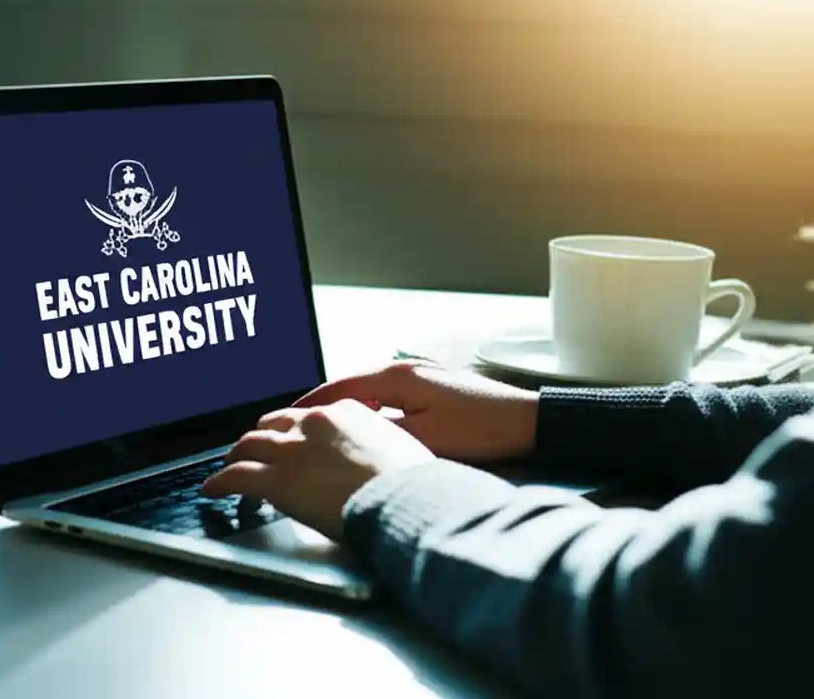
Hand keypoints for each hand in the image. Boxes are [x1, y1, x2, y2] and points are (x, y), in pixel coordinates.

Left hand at [201, 398, 434, 541]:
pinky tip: (213, 490)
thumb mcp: (400, 448)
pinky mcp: (277, 479)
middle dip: (261, 437)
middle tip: (254, 449)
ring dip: (237, 456)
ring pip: (249, 445)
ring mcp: (293, 449)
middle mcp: (315, 422)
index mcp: (347, 411)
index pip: (308, 415)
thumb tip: (377, 459)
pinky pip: (236, 477)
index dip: (294, 429)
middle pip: (273, 424)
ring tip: (229, 466)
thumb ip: (377, 445)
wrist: (406, 501)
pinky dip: (219, 483)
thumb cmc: (412, 484)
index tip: (291, 438)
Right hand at [295, 362, 539, 462]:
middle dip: (323, 409)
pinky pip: (389, 400)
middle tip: (297, 428)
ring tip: (325, 432)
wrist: (529, 421)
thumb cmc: (481, 429)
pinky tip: (369, 431)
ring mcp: (421, 378)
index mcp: (396, 378)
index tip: (285, 417)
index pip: (338, 389)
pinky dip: (372, 412)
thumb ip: (382, 438)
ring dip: (348, 411)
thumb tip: (349, 443)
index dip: (309, 405)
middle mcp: (405, 371)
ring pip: (370, 394)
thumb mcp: (425, 440)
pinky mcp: (435, 390)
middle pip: (350, 389)